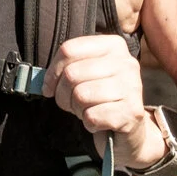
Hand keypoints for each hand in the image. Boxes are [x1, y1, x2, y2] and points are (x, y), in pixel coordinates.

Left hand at [45, 32, 162, 160]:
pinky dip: (88, 123)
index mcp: (114, 46)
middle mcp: (126, 63)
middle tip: (70, 103)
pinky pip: (92, 116)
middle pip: (72, 73)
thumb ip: (67, 68)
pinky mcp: (132, 113)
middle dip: (62, 94)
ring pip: (81, 95)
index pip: (69, 49)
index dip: (52, 71)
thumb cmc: (102, 99)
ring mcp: (132, 87)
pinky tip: (98, 122)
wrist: (130, 129)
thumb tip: (44, 81)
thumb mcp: (87, 75)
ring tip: (86, 111)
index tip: (50, 86)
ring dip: (76, 109)